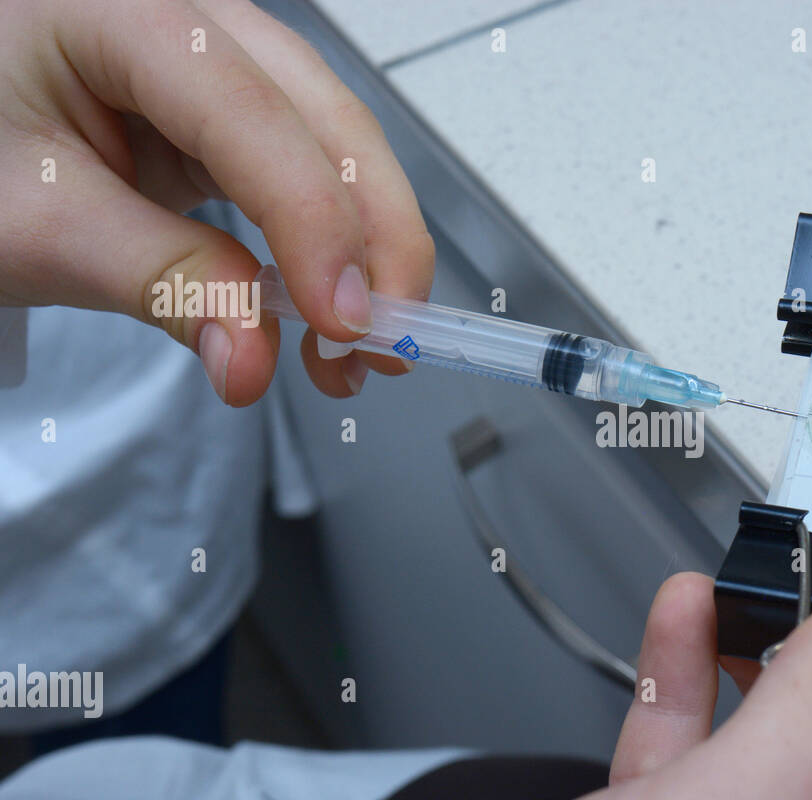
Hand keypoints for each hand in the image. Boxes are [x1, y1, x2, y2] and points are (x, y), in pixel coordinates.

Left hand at [0, 0, 435, 403]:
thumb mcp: (38, 228)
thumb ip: (158, 283)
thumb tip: (253, 359)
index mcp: (119, 12)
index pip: (248, 113)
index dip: (313, 220)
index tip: (340, 322)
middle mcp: (188, 16)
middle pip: (324, 115)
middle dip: (375, 236)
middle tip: (380, 344)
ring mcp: (220, 58)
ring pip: (336, 142)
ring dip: (368, 249)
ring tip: (357, 347)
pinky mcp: (232, 109)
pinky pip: (310, 169)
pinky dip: (334, 244)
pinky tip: (332, 307)